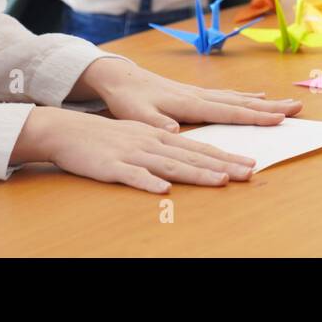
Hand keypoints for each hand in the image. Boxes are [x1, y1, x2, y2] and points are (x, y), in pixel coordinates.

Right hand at [12, 106, 259, 193]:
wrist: (69, 130)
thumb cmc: (108, 137)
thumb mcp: (141, 136)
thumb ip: (166, 148)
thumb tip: (188, 159)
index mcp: (162, 136)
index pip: (201, 147)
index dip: (227, 156)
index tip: (251, 163)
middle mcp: (153, 143)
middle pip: (193, 156)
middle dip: (224, 165)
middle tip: (251, 173)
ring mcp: (134, 154)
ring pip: (170, 165)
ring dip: (197, 174)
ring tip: (221, 181)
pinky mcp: (113, 166)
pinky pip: (132, 176)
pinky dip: (148, 182)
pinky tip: (163, 190)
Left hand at [79, 57, 302, 131]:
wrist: (120, 78)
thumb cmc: (128, 100)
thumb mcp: (137, 115)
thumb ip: (156, 122)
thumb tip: (173, 130)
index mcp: (190, 103)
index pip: (229, 111)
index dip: (255, 115)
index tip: (279, 118)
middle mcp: (200, 95)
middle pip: (243, 102)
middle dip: (271, 106)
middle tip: (299, 107)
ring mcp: (200, 93)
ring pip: (239, 98)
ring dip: (265, 102)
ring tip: (287, 103)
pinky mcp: (197, 94)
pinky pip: (229, 96)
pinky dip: (247, 97)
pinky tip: (257, 98)